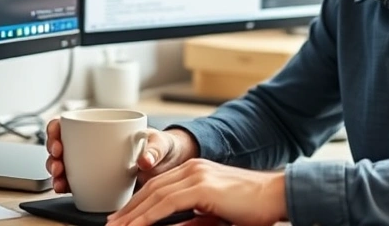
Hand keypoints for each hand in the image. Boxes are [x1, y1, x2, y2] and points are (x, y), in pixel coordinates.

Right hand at [44, 118, 200, 193]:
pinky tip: (63, 188)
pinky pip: (73, 181)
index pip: (71, 123)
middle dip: (53, 154)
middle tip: (58, 163)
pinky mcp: (94, 180)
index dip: (57, 129)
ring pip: (63, 163)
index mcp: (104, 127)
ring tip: (59, 180)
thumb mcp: (161, 143)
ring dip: (55, 172)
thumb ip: (154, 150)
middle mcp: (93, 143)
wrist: (169, 165)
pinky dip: (64, 184)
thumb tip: (145, 161)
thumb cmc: (163, 146)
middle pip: (61, 144)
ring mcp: (91, 162)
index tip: (58, 140)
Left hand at [106, 159, 286, 225]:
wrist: (277, 196)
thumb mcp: (214, 213)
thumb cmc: (253, 208)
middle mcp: (193, 168)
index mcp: (196, 170)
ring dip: (132, 215)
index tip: (123, 218)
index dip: (137, 203)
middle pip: (151, 189)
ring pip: (154, 195)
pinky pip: (165, 204)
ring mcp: (197, 174)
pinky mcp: (201, 187)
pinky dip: (146, 217)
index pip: (158, 186)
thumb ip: (193, 218)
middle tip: (112, 225)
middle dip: (129, 209)